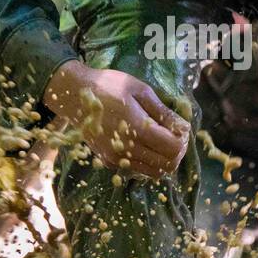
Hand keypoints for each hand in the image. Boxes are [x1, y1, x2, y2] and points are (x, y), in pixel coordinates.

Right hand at [42, 59, 189, 180]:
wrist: (73, 95)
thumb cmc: (108, 86)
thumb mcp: (140, 90)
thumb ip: (163, 112)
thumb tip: (184, 127)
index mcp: (138, 129)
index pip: (174, 149)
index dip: (183, 140)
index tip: (180, 128)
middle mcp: (127, 150)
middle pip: (167, 165)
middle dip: (176, 152)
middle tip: (174, 135)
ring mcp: (117, 159)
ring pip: (154, 172)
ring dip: (163, 159)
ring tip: (161, 139)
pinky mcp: (109, 162)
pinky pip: (138, 169)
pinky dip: (148, 162)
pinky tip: (144, 143)